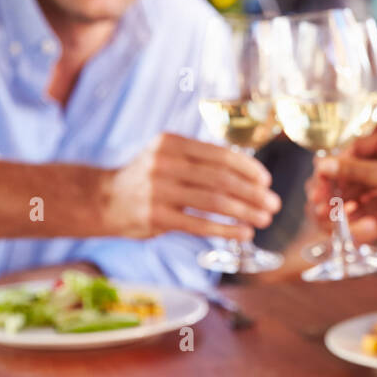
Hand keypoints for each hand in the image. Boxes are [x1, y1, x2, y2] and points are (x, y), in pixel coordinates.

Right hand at [102, 133, 279, 240]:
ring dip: (245, 212)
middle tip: (274, 204)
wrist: (102, 199)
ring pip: (213, 202)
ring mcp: (158, 190)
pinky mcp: (155, 217)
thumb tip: (251, 175)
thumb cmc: (147, 178)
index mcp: (171, 143)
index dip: (248, 168)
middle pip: (220, 179)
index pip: (219, 154)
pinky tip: (244, 234)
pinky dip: (226, 230)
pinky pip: (199, 224)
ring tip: (264, 220)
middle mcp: (164, 163)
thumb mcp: (167, 157)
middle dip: (253, 193)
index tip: (267, 181)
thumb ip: (200, 161)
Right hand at [317, 126, 376, 235]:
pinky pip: (376, 198)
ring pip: (366, 186)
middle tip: (320, 200)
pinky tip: (348, 217)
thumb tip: (322, 164)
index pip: (356, 148)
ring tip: (330, 214)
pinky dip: (363, 207)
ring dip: (348, 199)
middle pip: (359, 169)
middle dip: (340, 186)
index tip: (319, 179)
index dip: (337, 165)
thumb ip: (353, 171)